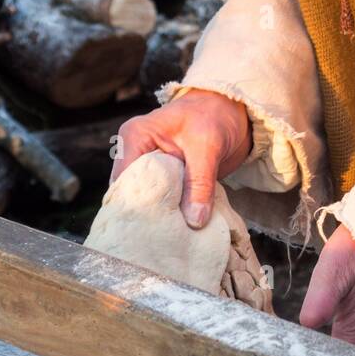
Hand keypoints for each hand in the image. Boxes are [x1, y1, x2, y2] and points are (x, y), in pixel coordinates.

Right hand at [110, 89, 251, 228]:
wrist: (230, 112)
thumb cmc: (214, 116)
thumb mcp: (207, 147)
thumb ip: (199, 183)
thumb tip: (194, 221)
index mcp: (135, 138)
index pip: (123, 180)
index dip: (133, 206)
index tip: (146, 232)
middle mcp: (135, 154)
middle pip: (130, 194)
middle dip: (143, 216)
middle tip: (156, 242)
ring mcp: (148, 169)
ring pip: (145, 201)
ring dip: (157, 218)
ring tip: (165, 241)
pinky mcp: (163, 180)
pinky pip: (160, 202)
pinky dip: (168, 215)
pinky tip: (175, 232)